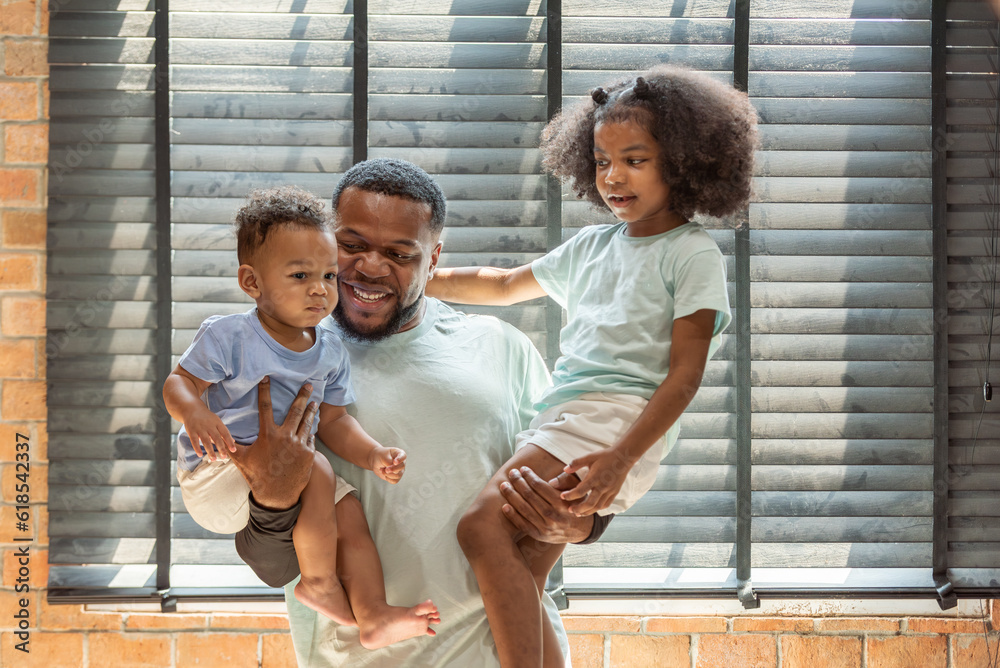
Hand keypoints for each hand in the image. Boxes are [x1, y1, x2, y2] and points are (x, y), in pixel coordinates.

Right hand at [183, 405, 235, 461]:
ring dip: (210, 451)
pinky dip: (197, 448)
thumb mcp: (217, 422)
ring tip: (214, 459)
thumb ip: (224, 432)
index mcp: (217, 423)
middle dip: (221, 448)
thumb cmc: (207, 418)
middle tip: (224, 457)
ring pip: (206, 441)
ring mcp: (200, 428)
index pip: (225, 433)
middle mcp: (209, 425)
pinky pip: (194, 441)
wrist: (192, 409)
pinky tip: (200, 455)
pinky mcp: (191, 431)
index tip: (233, 450)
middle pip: (216, 438)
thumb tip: (233, 441)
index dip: (229, 441)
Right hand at [229, 377, 317, 510]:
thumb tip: (218, 440)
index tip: (267, 378)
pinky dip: (310, 432)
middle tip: (308, 384)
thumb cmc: (258, 476)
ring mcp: (298, 444)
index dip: (265, 391)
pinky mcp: (308, 453)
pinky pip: (309, 438)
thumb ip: (231, 447)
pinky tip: (312, 427)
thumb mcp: (242, 460)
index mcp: (268, 435)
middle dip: (302, 396)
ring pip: (306, 422)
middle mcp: (285, 436)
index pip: (265, 407)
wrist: (277, 495)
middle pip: (295, 410)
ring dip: (311, 411)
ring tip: (315, 402)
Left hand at [370, 447, 405, 483]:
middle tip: (386, 469)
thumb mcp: (383, 456)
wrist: (376, 461)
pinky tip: (385, 474)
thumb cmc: (380, 456)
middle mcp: (402, 462)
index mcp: (400, 454)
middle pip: (401, 467)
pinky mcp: (396, 477)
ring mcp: (400, 470)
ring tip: (382, 470)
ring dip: (388, 474)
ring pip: (398, 475)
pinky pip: (395, 481)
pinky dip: (388, 478)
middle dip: (392, 469)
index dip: (400, 460)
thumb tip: (392, 471)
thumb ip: (388, 462)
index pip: (403, 456)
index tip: (394, 462)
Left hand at [499, 467, 592, 543]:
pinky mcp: (539, 536)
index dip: (530, 476)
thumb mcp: (576, 492)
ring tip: (504, 485)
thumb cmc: (575, 506)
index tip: (523, 468)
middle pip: (530, 496)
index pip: (541, 486)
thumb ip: (565, 482)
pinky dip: (512, 515)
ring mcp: (545, 527)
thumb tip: (549, 479)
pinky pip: (523, 525)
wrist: (581, 531)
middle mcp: (553, 516)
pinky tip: (505, 506)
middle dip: (519, 482)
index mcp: (562, 503)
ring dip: (512, 496)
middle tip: (512, 473)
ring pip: (524, 509)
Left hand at [560, 449, 633, 516]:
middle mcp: (603, 486)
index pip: (580, 491)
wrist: (623, 457)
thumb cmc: (605, 456)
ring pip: (598, 506)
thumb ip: (576, 463)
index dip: (570, 495)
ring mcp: (610, 491)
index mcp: (595, 477)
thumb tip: (565, 469)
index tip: (562, 496)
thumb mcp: (590, 457)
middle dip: (578, 509)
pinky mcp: (615, 493)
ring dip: (587, 512)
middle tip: (569, 510)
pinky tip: (591, 509)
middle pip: (589, 503)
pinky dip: (597, 509)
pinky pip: (606, 504)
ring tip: (578, 513)